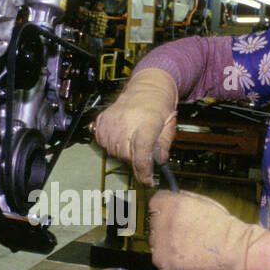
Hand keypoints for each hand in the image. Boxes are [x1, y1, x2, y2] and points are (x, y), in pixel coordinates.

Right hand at [93, 67, 177, 185]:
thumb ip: (163, 149)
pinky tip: (120, 132)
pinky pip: (102, 143)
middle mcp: (126, 123)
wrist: (146, 89)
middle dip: (135, 157)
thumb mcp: (169, 128)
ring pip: (114, 152)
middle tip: (142, 143)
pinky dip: (111, 142)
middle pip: (127, 156)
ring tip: (131, 134)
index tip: (147, 180)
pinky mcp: (101, 121)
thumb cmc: (159, 108)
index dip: (143, 170)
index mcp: (147, 125)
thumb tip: (156, 165)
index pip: (141, 154)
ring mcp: (111, 122)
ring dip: (123, 150)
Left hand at [148, 190, 266, 269]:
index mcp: (171, 203)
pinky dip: (167, 257)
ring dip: (165, 242)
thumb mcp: (201, 202)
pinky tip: (183, 255)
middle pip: (154, 221)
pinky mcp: (161, 259)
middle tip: (183, 232)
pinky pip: (158, 256)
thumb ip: (181, 199)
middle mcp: (162, 220)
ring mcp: (160, 241)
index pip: (155, 202)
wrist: (233, 250)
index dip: (165, 208)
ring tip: (186, 245)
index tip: (171, 214)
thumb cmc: (222, 226)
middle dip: (165, 226)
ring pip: (155, 239)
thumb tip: (169, 199)